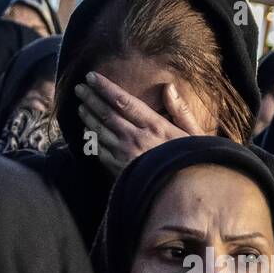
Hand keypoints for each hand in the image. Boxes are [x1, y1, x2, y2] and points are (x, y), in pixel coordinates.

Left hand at [75, 71, 207, 176]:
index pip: (123, 101)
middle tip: (79, 88)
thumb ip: (180, 110)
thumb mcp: (194, 134)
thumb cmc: (192, 163)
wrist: (185, 195)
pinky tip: (87, 131)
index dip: (105, 87)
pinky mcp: (119, 170)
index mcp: (155, 125)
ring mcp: (125, 155)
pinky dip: (91, 138)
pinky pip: (99, 151)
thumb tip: (168, 88)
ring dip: (87, 116)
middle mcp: (137, 138)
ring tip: (80, 106)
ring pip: (99, 131)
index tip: (92, 77)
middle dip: (90, 98)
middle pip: (106, 113)